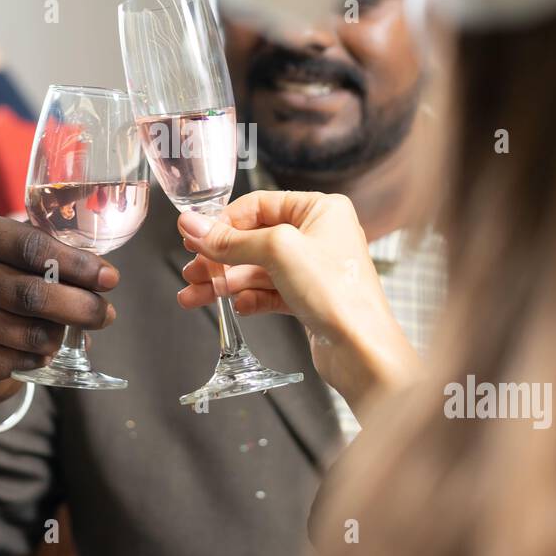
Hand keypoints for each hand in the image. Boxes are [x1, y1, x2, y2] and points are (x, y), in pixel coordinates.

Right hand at [0, 214, 118, 423]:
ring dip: (57, 337)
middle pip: (32, 292)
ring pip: (28, 332)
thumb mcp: (18, 261)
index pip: (32, 246)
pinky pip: (14, 362)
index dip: (76, 264)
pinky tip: (35, 355)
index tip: (109, 279)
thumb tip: (103, 275)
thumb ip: (53, 256)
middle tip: (106, 315)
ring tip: (62, 335)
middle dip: (80, 306)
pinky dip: (37, 360)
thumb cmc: (2, 292)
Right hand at [176, 191, 419, 409]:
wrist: (362, 350)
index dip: (224, 222)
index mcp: (320, 209)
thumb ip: (231, 240)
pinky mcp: (308, 298)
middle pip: (253, 239)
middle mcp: (318, 235)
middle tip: (193, 269)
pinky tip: (235, 306)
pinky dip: (248, 298)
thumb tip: (193, 224)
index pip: (259, 205)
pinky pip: (268, 291)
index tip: (195, 237)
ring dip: (225, 282)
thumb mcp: (277, 252)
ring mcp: (313, 268)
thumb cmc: (338, 294)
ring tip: (195, 294)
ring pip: (257, 269)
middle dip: (219, 257)